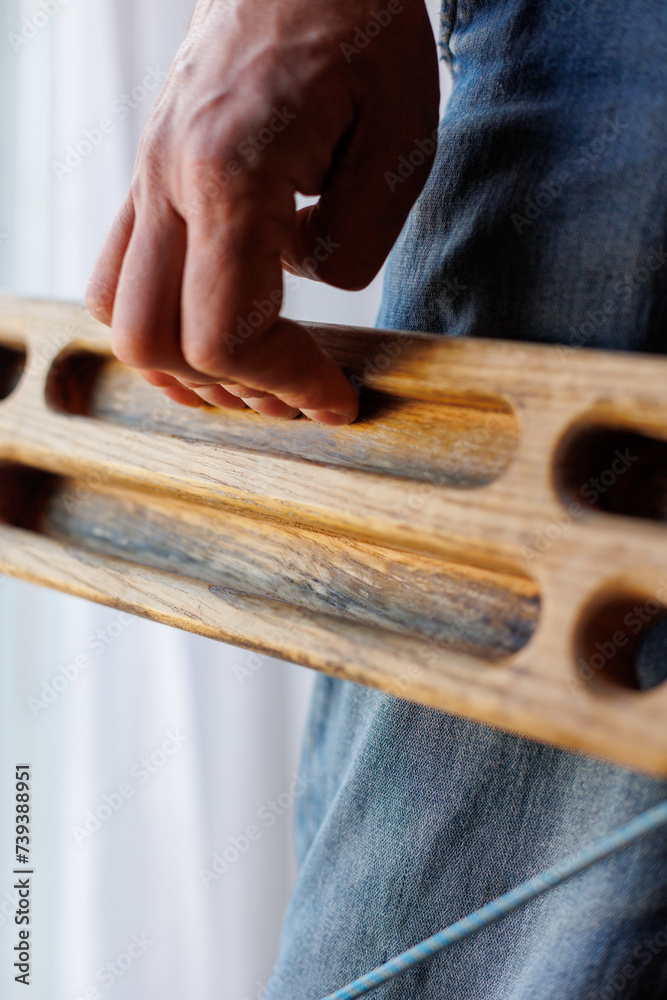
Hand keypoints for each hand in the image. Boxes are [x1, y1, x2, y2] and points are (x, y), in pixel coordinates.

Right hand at [86, 0, 438, 422]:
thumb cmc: (362, 28)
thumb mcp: (400, 140)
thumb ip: (354, 240)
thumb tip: (308, 289)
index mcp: (229, 174)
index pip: (226, 334)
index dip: (287, 384)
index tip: (336, 400)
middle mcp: (168, 180)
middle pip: (153, 341)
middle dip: (232, 388)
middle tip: (295, 394)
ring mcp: (147, 176)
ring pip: (119, 313)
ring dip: (186, 365)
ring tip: (255, 372)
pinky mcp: (148, 175)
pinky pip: (119, 271)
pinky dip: (162, 318)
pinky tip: (217, 317)